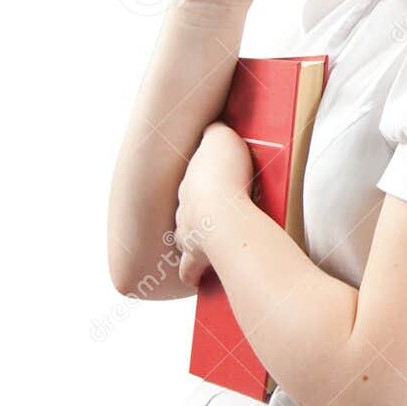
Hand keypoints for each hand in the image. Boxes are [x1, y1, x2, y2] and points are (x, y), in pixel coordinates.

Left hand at [173, 122, 255, 289]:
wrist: (221, 215)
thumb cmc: (224, 177)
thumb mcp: (221, 138)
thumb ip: (216, 131)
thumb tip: (213, 126)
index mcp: (189, 185)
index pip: (190, 186)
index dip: (199, 187)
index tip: (207, 188)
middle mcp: (183, 211)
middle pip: (184, 214)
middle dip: (192, 218)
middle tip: (207, 220)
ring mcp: (187, 235)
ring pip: (183, 241)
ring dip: (190, 245)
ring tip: (202, 248)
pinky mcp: (197, 258)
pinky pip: (190, 269)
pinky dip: (192, 274)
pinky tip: (195, 279)